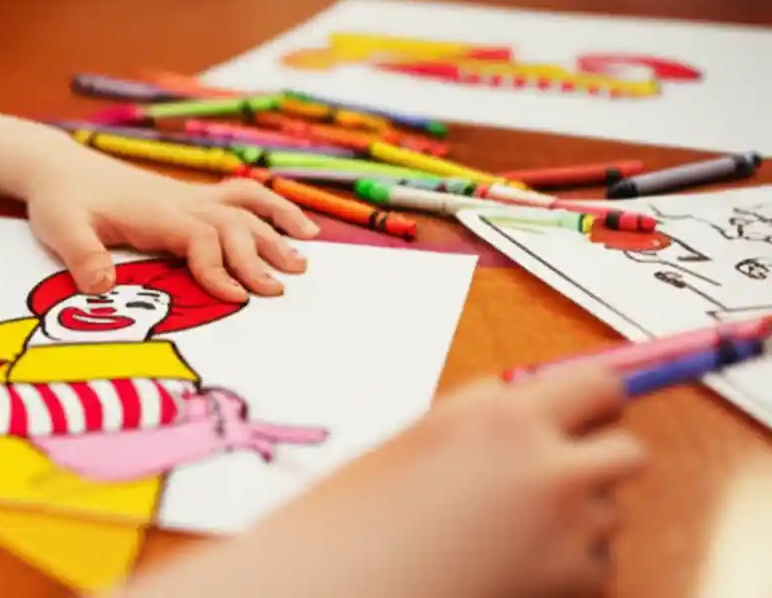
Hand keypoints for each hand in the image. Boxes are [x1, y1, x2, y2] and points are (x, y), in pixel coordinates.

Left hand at [25, 150, 319, 301]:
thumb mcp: (61, 228)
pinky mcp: (190, 198)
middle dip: (258, 255)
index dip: (219, 266)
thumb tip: (102, 285)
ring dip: (277, 227)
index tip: (235, 296)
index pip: (199, 237)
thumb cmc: (61, 201)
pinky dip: (270, 206)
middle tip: (281, 288)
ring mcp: (188, 197)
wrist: (59, 169)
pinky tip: (294, 222)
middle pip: (232, 224)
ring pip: (244, 206)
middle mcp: (180, 201)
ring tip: (306, 254)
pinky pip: (238, 196)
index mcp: (155, 212)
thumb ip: (82, 256)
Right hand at [118, 366, 644, 597]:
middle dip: (597, 459)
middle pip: (627, 449)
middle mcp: (546, 468)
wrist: (337, 585)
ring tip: (505, 529)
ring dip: (576, 516)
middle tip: (552, 471)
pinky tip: (508, 564)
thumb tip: (541, 405)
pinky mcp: (574, 583)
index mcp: (502, 418)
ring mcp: (568, 529)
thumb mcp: (423, 440)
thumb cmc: (360, 518)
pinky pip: (598, 562)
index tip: (587, 413)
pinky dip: (567, 565)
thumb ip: (487, 417)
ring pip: (609, 509)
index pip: (600, 386)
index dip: (592, 402)